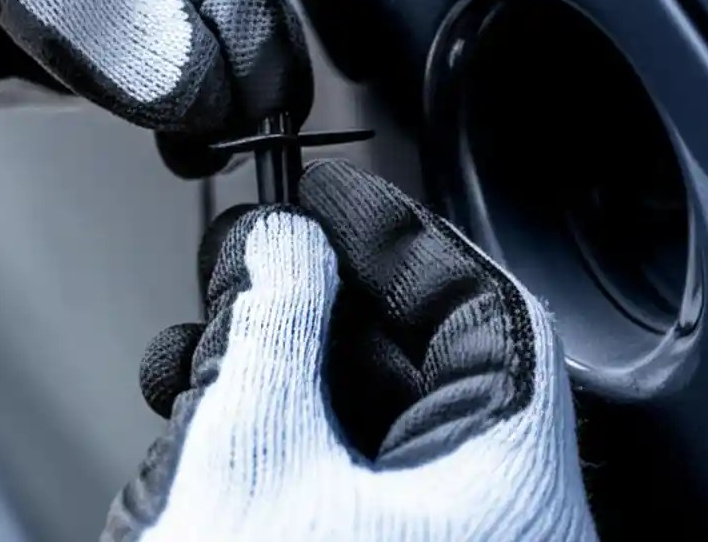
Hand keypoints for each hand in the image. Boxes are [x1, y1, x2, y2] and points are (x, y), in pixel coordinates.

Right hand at [107, 160, 596, 540]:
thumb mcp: (251, 462)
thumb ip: (270, 330)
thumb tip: (282, 243)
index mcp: (511, 488)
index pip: (489, 309)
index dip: (403, 237)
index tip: (331, 198)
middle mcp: (498, 523)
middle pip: (424, 364)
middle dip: (315, 305)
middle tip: (251, 264)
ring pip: (373, 432)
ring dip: (280, 377)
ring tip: (196, 352)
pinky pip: (348, 492)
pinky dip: (281, 451)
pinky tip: (202, 431)